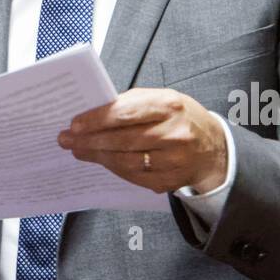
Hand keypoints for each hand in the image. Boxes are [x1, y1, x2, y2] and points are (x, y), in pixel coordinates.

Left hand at [59, 88, 227, 192]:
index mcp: (169, 105)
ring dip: (98, 156)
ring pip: (126, 161)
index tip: (74, 124)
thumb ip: (131, 104)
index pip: (125, 113)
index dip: (97, 120)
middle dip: (90, 141)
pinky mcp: (171, 180)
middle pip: (123, 140)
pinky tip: (101, 161)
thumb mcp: (161, 99)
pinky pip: (135, 177)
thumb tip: (93, 114)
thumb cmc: (179, 117)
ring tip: (79, 150)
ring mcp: (174, 160)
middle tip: (66, 140)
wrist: (213, 146)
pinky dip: (115, 168)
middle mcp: (174, 133)